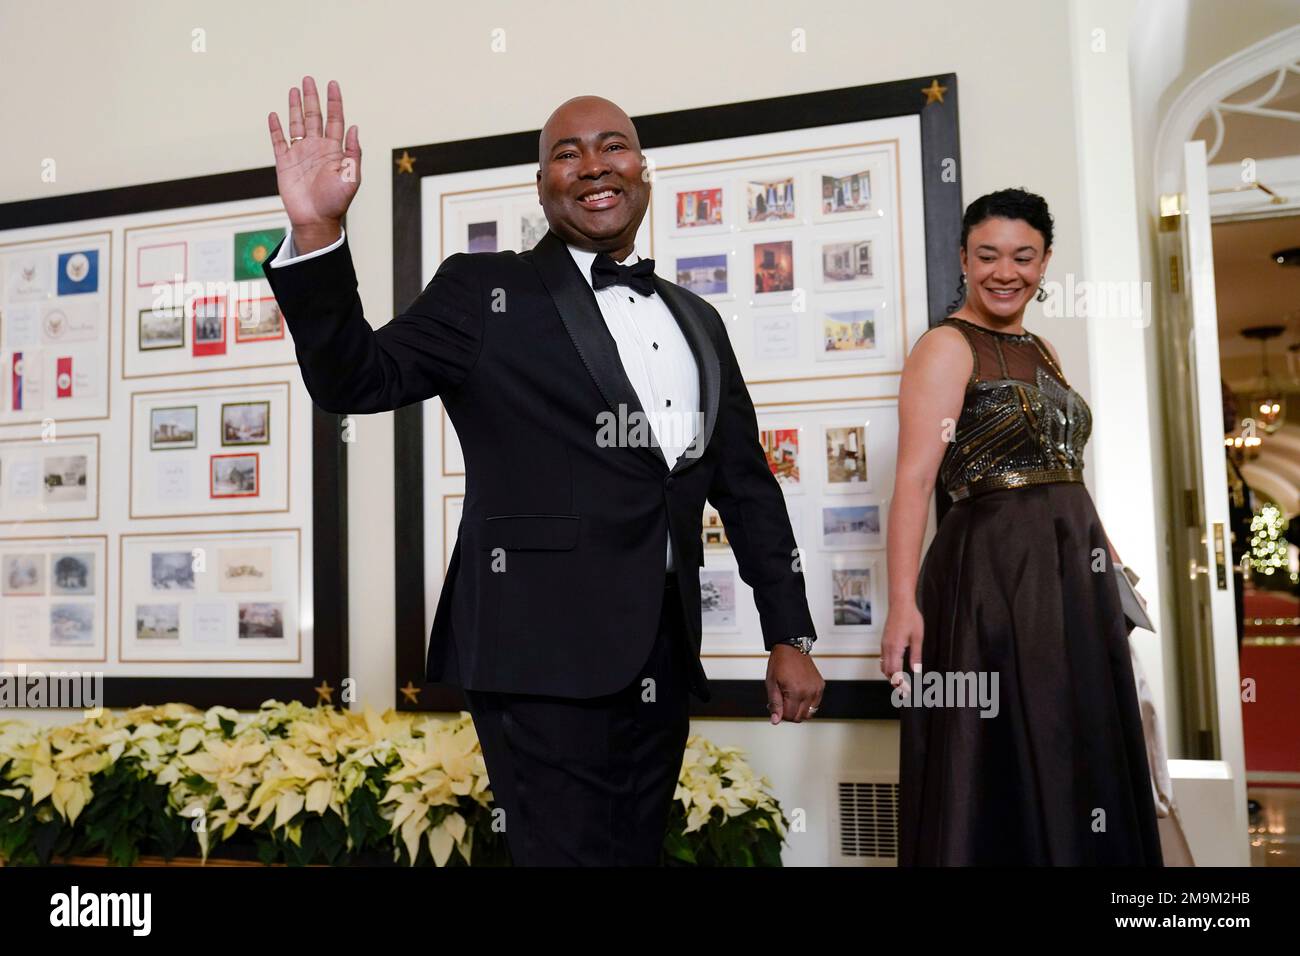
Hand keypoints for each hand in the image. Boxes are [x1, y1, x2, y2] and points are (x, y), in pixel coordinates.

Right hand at [267, 76, 359, 252]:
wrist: (317, 220)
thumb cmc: (337, 202)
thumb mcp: (351, 177)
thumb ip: (353, 152)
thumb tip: (354, 127)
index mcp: (334, 150)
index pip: (335, 120)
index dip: (334, 102)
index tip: (332, 84)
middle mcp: (317, 149)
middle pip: (314, 117)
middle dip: (312, 98)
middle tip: (309, 79)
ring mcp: (300, 155)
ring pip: (296, 124)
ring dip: (295, 107)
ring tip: (294, 89)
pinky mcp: (284, 164)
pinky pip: (278, 142)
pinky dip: (275, 129)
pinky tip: (274, 115)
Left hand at [765, 645, 824, 723]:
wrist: (791, 647)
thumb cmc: (780, 663)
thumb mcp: (772, 683)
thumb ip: (775, 704)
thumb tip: (775, 720)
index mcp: (795, 692)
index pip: (790, 716)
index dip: (781, 714)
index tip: (776, 706)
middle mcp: (809, 692)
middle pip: (800, 717)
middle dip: (789, 714)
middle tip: (782, 702)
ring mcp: (816, 690)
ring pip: (809, 713)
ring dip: (799, 710)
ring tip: (790, 699)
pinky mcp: (820, 686)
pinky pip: (815, 704)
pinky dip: (807, 704)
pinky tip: (799, 695)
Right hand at [880, 601, 923, 685]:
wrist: (900, 604)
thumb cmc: (910, 618)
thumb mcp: (917, 637)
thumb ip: (916, 655)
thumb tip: (916, 670)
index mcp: (895, 648)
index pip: (895, 672)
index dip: (900, 684)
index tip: (907, 692)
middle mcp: (887, 648)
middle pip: (886, 672)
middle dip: (894, 684)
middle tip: (904, 693)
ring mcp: (884, 644)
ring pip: (883, 666)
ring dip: (890, 676)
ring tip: (899, 684)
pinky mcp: (884, 642)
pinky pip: (883, 659)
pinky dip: (888, 668)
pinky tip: (895, 670)